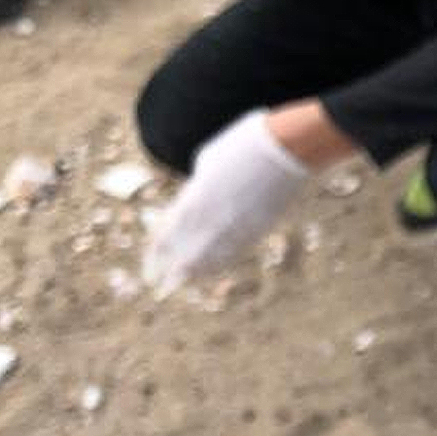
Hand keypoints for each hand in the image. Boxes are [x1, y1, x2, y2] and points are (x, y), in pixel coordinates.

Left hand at [142, 109, 309, 297]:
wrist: (288, 149)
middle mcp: (214, 220)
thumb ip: (196, 187)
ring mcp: (239, 228)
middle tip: (163, 290)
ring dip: (198, 272)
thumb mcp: (207, 161)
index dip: (155, 258)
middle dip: (173, 276)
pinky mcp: (260, 229)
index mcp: (194, 200)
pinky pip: (236, 252)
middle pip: (188, 257)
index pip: (167, 237)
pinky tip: (216, 267)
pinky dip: (222, 262)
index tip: (149, 272)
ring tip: (187, 282)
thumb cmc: (244, 144)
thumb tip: (196, 200)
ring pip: (214, 258)